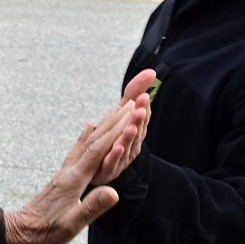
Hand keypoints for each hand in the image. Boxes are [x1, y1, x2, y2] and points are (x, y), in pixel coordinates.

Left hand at [4, 79, 153, 243]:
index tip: (132, 112)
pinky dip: (87, 135)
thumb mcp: (72, 224)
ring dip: (104, 124)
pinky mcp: (64, 175)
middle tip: (133, 101)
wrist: (21, 231)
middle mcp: (71, 169)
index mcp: (75, 178)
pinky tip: (89, 127)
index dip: (117, 130)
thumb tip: (114, 192)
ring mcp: (66, 170)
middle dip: (115, 120)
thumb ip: (92, 208)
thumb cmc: (47, 231)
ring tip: (118, 108)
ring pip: (88, 141)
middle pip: (96, 139)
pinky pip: (80, 149)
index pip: (100, 149)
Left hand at [96, 70, 157, 184]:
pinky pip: (112, 164)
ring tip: (131, 126)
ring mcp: (120, 160)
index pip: (141, 119)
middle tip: (141, 107)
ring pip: (126, 148)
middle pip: (136, 132)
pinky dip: (115, 155)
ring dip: (128, 136)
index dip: (143, 109)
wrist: (93, 168)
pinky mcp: (108, 172)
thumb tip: (151, 71)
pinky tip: (117, 146)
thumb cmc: (110, 136)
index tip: (144, 96)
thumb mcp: (120, 112)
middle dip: (138, 120)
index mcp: (134, 132)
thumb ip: (134, 91)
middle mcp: (130, 146)